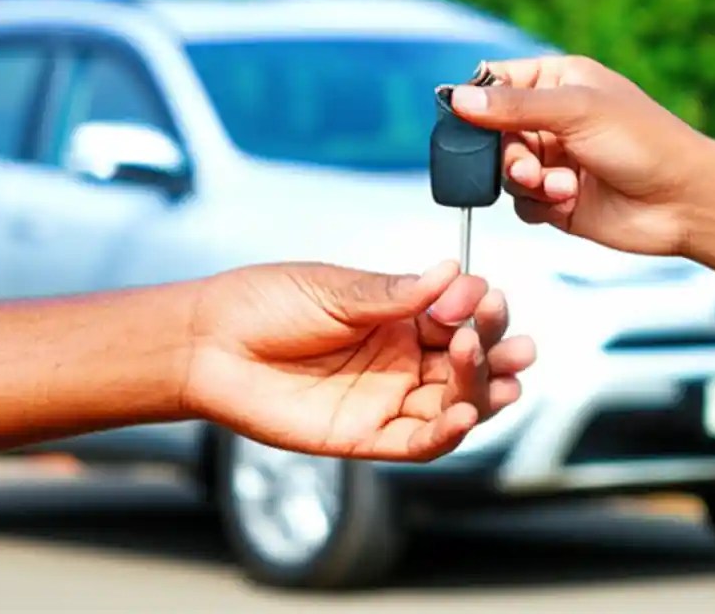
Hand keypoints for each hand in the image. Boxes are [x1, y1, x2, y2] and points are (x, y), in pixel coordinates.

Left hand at [180, 261, 532, 461]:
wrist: (207, 344)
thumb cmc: (263, 305)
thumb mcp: (333, 289)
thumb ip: (393, 293)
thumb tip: (452, 273)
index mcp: (399, 317)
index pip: (459, 316)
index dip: (479, 309)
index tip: (484, 295)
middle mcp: (401, 360)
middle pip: (468, 362)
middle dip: (496, 350)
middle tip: (506, 337)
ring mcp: (386, 399)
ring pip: (454, 402)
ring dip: (483, 390)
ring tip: (502, 373)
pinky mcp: (365, 436)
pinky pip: (417, 442)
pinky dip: (447, 433)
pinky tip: (465, 415)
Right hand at [449, 55, 714, 255]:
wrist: (683, 201)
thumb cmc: (645, 143)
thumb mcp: (577, 110)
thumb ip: (514, 106)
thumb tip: (458, 98)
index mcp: (557, 80)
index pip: (496, 82)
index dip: (478, 101)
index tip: (470, 120)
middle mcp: (552, 119)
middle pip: (492, 133)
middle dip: (508, 154)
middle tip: (529, 168)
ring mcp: (554, 160)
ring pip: (504, 171)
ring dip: (527, 182)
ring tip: (560, 187)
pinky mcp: (557, 198)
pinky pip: (521, 203)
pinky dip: (538, 204)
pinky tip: (569, 201)